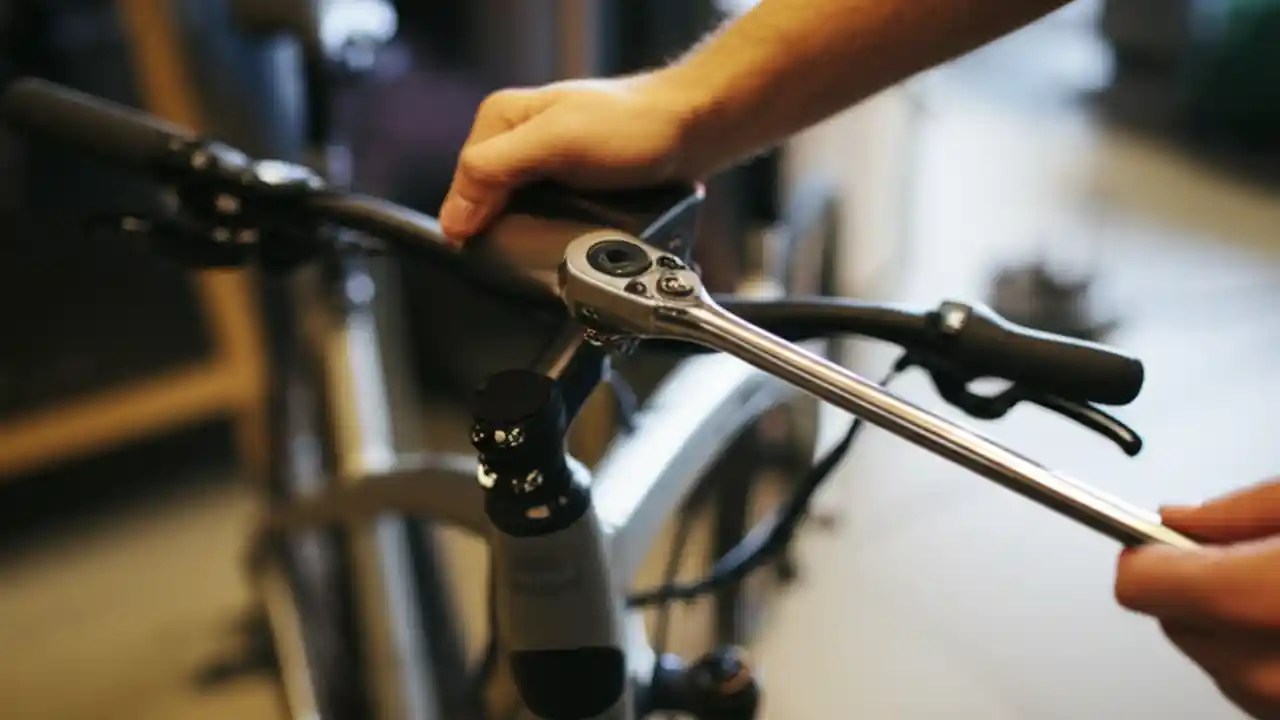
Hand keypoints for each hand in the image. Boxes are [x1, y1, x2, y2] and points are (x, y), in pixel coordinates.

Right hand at [438, 72, 703, 241]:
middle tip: (531, 259)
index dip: (473, 224)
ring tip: (552, 262)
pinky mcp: (569, 189)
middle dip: (504, 234)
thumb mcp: (556, 142)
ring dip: (531, 242)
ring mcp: (542, 166)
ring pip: (516, 219)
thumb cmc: (632, 128)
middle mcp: (516, 141)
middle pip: (487, 206)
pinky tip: (570, 251)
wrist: (692, 131)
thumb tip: (454, 221)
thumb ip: (499, 170)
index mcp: (499, 120)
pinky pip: (546, 223)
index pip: (462, 186)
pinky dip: (555, 239)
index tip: (496, 253)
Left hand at [1116, 479, 1279, 718]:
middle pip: (1174, 621)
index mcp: (1269, 599)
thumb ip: (1243, 511)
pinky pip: (1258, 686)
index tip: (1155, 541)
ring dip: (1236, 626)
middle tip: (1256, 560)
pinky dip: (1269, 655)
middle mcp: (1272, 670)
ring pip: (1214, 658)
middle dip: (1202, 588)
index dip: (1147, 555)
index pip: (1141, 585)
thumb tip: (1178, 521)